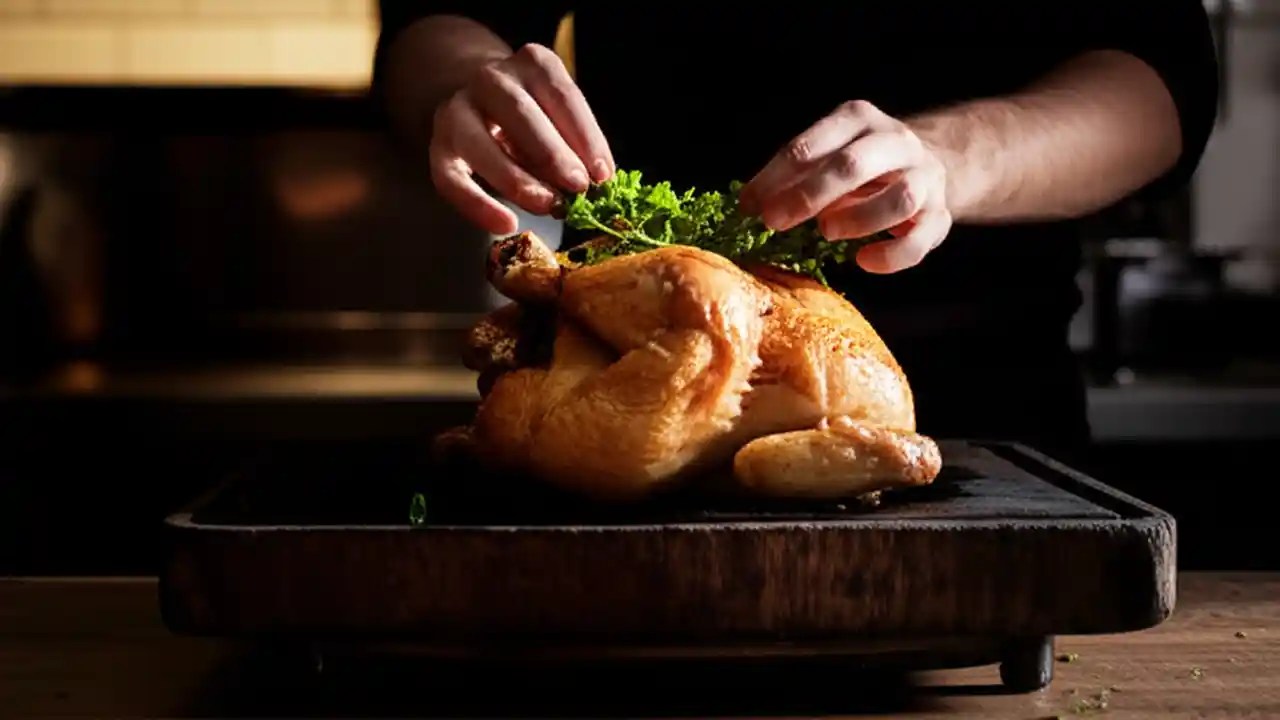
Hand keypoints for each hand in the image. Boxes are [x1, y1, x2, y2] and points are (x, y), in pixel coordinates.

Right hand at [430, 44, 614, 234]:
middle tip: (577, 187)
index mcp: (533, 64)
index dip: (586, 136)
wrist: (480, 102)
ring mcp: (457, 109)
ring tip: (548, 205)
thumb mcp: (559, 119)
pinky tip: (506, 224)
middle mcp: (491, 79)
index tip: (603, 174)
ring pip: (479, 143)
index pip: (562, 95)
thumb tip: (594, 183)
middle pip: (519, 113)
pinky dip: (478, 205)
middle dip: (552, 153)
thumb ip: (574, 146)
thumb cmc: (535, 118)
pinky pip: (451, 179)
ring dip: (516, 179)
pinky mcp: (438, 146)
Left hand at [739, 100, 951, 273]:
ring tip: (827, 232)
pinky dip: (891, 255)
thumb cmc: (860, 166)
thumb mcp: (825, 156)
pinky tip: (863, 261)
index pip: (812, 144)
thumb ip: (791, 174)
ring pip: (900, 198)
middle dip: (809, 195)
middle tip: (775, 222)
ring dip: (858, 219)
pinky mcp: (940, 215)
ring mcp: (925, 178)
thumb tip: (748, 203)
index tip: (748, 206)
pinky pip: (921, 239)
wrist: (923, 167)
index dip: (776, 176)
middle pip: (854, 165)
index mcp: (859, 120)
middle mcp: (896, 142)